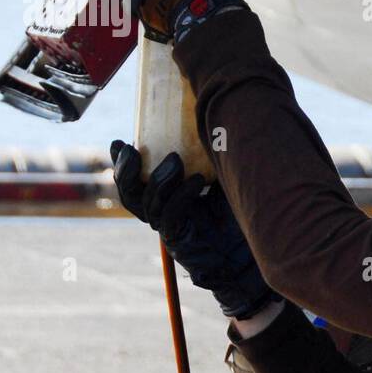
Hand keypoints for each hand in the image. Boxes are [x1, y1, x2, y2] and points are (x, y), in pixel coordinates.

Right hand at [110, 141, 278, 319]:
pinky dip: (181, 195)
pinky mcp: (180, 240)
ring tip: (176, 159)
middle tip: (132, 149)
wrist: (252, 249)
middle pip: (130, 194)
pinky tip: (197, 180)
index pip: (135, 181)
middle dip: (125, 170)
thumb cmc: (240, 211)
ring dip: (159, 178)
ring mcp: (169, 228)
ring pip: (148, 203)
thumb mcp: (222, 177)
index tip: (119, 143)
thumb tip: (207, 123)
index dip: (121, 164)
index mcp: (165, 198)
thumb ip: (208, 157)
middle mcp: (162, 214)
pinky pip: (171, 216)